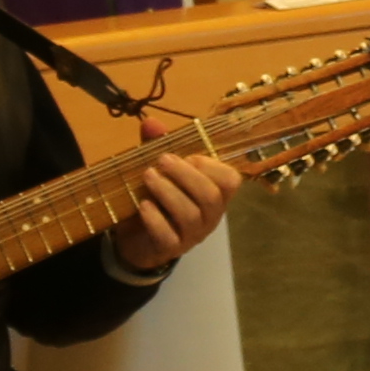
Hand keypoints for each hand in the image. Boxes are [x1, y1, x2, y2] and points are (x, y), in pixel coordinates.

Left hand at [112, 144, 240, 274]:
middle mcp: (209, 216)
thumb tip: (151, 122)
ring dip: (168, 192)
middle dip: (186, 175)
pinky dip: (155, 219)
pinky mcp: (170, 249)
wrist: (138, 238)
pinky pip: (168, 236)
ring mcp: (192, 235)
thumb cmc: (157, 198)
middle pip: (211, 197)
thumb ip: (158, 145)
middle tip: (162, 160)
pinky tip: (143, 204)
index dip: (211, 166)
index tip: (187, 155)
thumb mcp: (159, 170)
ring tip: (148, 176)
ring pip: (190, 215)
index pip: (231, 181)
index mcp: (214, 194)